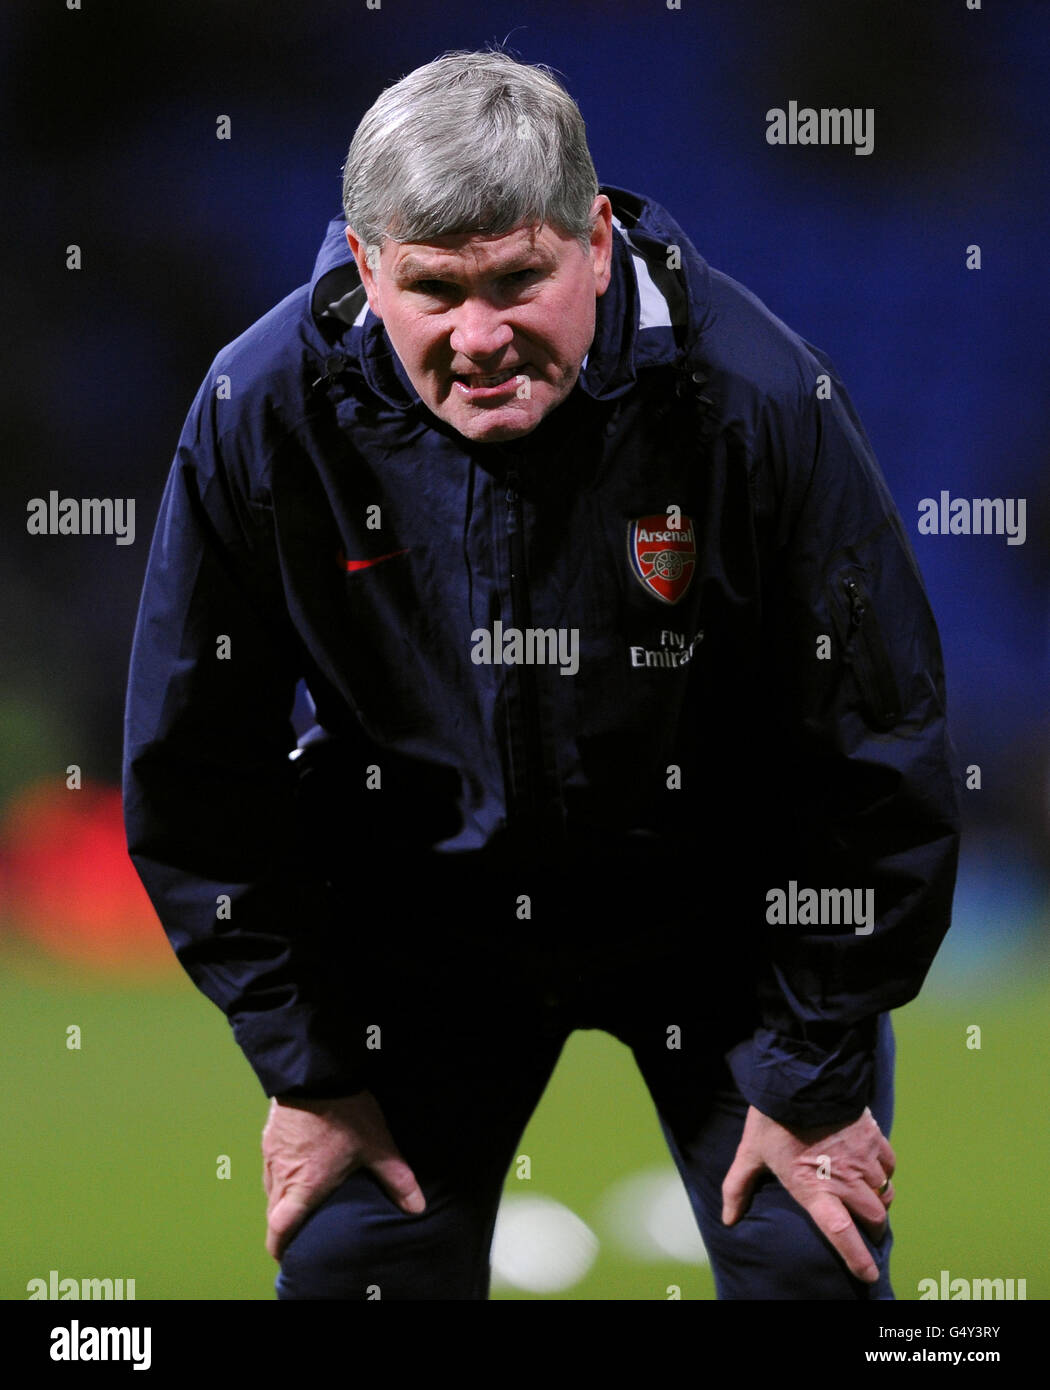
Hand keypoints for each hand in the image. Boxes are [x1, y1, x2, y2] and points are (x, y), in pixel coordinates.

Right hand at [262, 1090, 424, 1260]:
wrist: (316, 1072)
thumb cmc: (344, 1112)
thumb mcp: (376, 1145)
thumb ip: (396, 1178)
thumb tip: (416, 1206)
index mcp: (304, 1185)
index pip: (280, 1228)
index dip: (280, 1246)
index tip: (285, 1254)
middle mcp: (282, 1174)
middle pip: (273, 1212)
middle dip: (281, 1226)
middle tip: (295, 1232)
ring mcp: (272, 1154)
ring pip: (269, 1189)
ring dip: (279, 1200)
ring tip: (296, 1202)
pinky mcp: (269, 1135)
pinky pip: (269, 1165)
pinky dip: (278, 1175)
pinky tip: (294, 1166)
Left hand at [721, 1104, 894, 1283]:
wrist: (802, 1077)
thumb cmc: (773, 1118)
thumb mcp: (750, 1153)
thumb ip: (738, 1187)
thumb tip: (728, 1218)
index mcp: (814, 1188)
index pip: (840, 1233)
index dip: (856, 1257)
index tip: (868, 1274)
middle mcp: (844, 1180)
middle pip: (873, 1220)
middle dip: (872, 1231)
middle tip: (864, 1230)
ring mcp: (863, 1160)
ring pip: (884, 1195)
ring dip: (878, 1202)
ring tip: (866, 1199)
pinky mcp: (874, 1139)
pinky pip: (889, 1167)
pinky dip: (884, 1174)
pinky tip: (872, 1170)